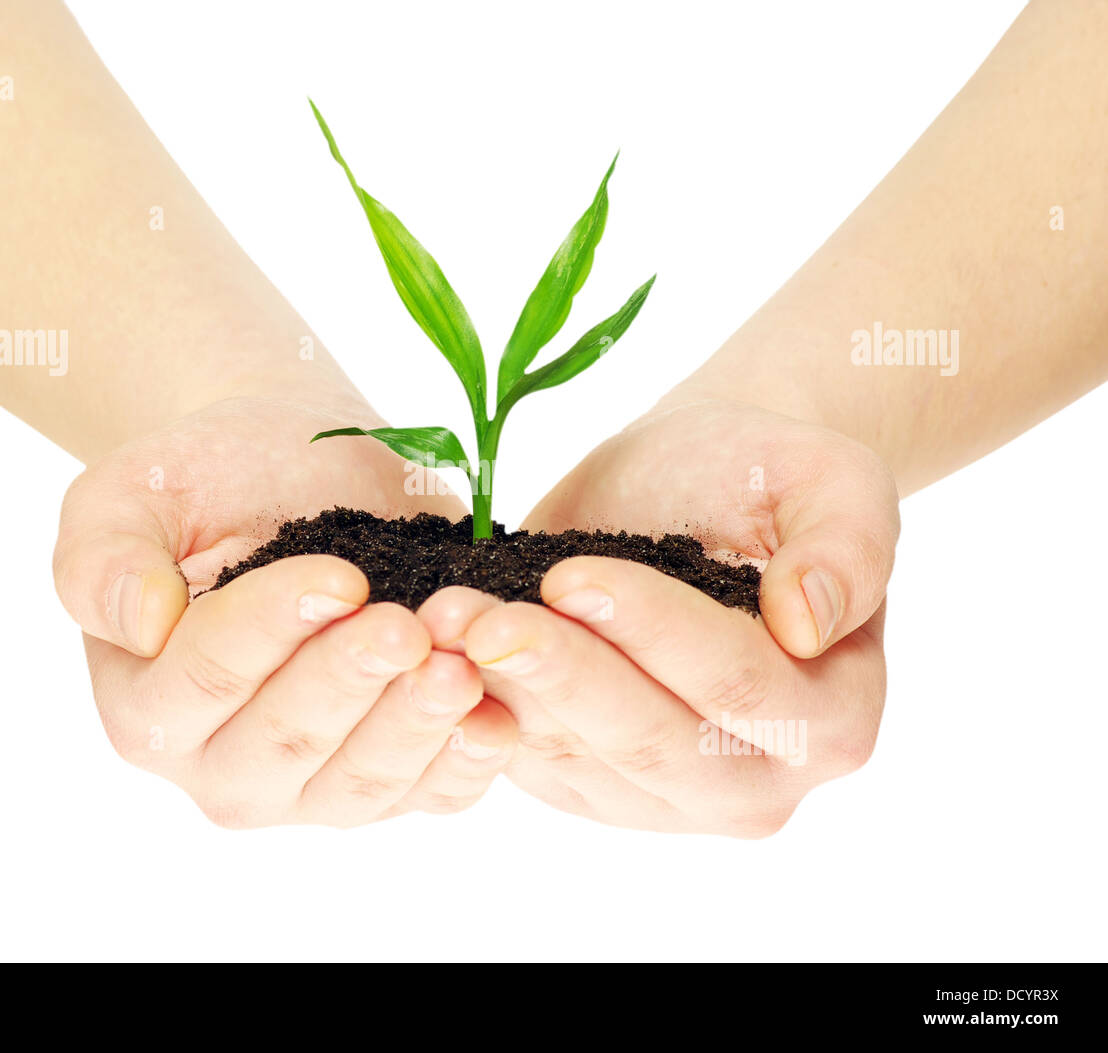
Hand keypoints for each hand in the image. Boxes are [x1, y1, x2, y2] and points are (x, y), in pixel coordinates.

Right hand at [53, 393, 516, 827]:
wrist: (293, 469)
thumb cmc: (208, 478)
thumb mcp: (131, 492)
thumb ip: (102, 558)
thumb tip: (138, 623)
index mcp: (147, 706)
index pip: (206, 682)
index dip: (273, 631)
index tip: (338, 576)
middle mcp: (222, 764)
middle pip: (286, 745)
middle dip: (351, 684)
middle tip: (408, 629)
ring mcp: (309, 784)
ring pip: (361, 783)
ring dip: (415, 726)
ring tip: (460, 662)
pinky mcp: (388, 775)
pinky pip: (429, 793)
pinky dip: (466, 759)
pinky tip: (498, 714)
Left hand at [418, 393, 898, 834]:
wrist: (694, 491)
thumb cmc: (763, 477)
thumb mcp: (830, 479)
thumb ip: (846, 546)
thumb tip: (809, 623)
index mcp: (836, 717)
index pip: (740, 686)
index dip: (653, 634)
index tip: (573, 578)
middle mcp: (761, 783)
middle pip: (653, 743)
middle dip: (562, 676)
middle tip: (481, 618)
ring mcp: (670, 798)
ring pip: (580, 757)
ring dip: (504, 690)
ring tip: (444, 621)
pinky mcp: (592, 784)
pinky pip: (533, 758)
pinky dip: (481, 706)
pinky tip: (439, 649)